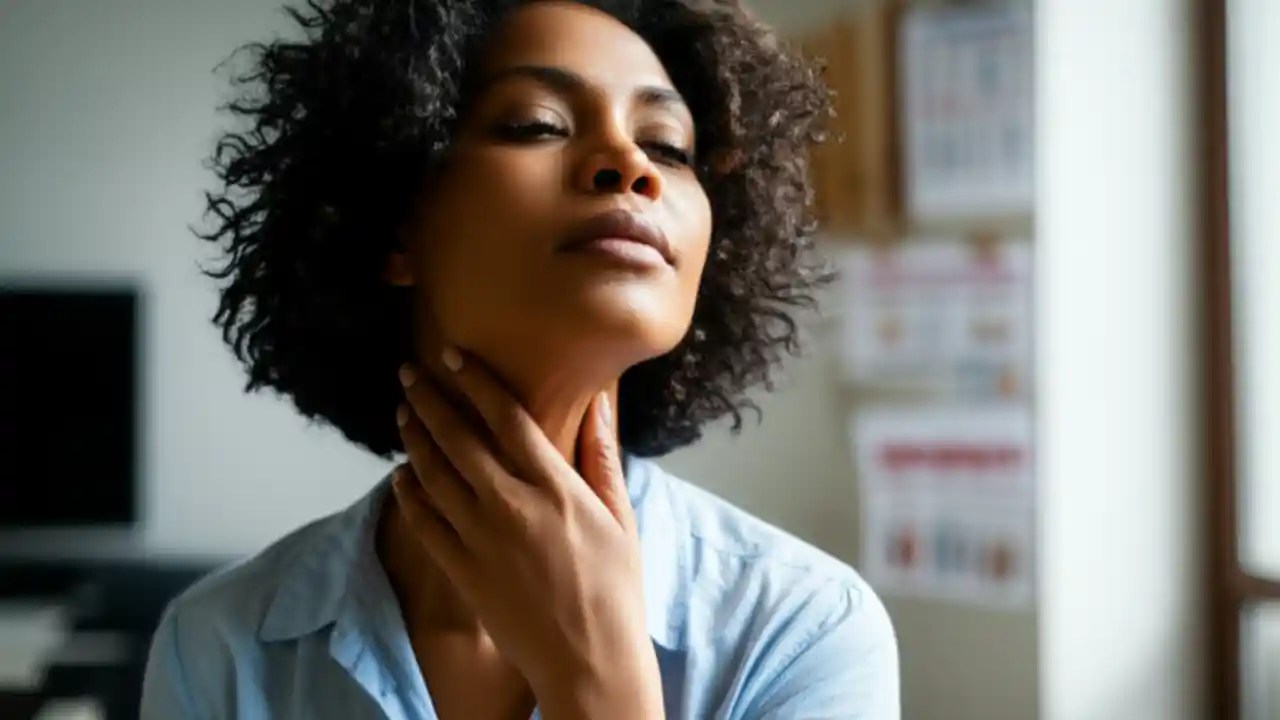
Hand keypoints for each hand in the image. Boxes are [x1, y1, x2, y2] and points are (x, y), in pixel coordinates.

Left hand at [392, 348, 662, 718]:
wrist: (589, 661)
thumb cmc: (615, 590)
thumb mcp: (622, 518)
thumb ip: (602, 458)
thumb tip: (599, 404)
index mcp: (555, 487)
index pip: (506, 418)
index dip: (474, 381)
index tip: (451, 354)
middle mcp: (511, 505)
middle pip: (458, 438)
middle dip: (429, 399)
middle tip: (409, 372)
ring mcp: (480, 539)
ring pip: (433, 475)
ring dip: (414, 439)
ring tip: (403, 412)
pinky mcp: (462, 570)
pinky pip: (424, 522)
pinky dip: (408, 494)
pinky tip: (401, 475)